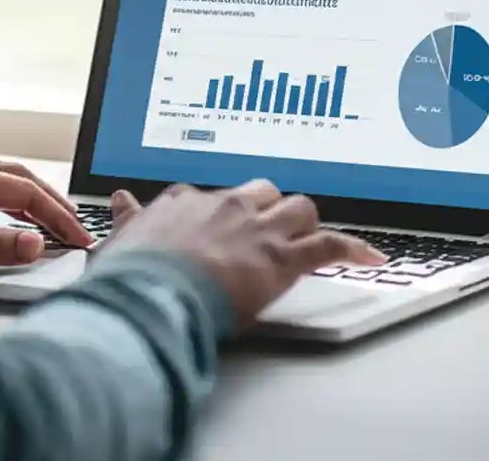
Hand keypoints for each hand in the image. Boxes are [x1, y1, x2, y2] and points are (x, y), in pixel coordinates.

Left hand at [0, 156, 92, 267]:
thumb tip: (32, 243)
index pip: (21, 190)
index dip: (56, 215)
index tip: (78, 238)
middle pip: (14, 176)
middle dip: (50, 202)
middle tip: (76, 231)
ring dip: (27, 200)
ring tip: (50, 226)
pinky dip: (2, 202)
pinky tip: (4, 219)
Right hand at [103, 181, 385, 326]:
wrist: (150, 295)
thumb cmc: (129, 278)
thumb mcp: (117, 243)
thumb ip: (125, 222)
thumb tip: (121, 201)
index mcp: (184, 203)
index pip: (210, 196)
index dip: (220, 213)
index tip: (220, 224)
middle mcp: (224, 206)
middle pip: (260, 193)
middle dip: (267, 210)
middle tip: (266, 235)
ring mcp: (256, 229)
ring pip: (297, 209)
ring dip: (302, 225)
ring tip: (304, 243)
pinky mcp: (282, 257)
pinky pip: (330, 245)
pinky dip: (353, 249)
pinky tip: (370, 257)